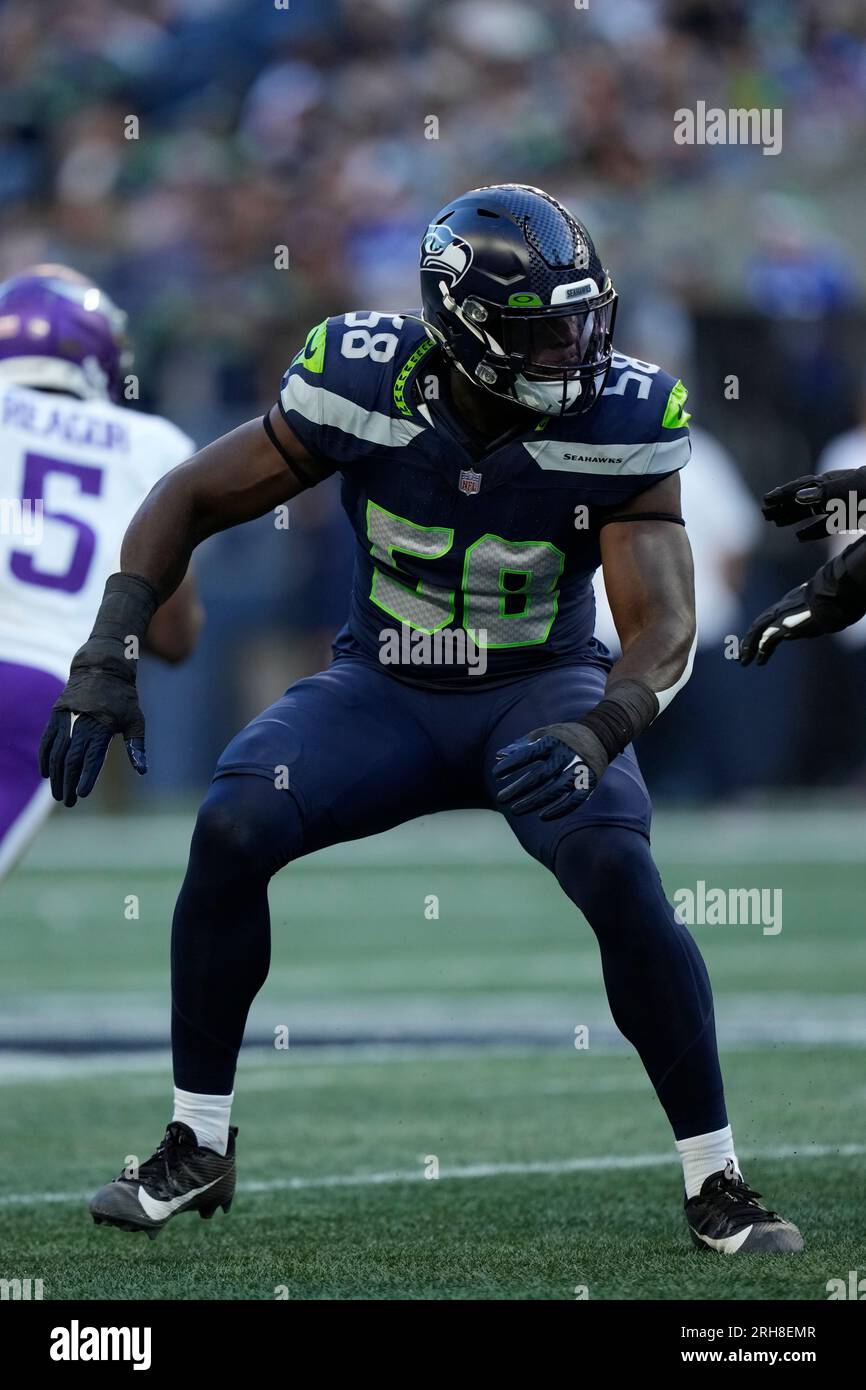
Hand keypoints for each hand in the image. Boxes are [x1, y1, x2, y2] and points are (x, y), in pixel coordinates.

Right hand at [39, 636, 146, 805]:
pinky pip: (47, 741)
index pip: (92, 758)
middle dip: (69, 783)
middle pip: (71, 760)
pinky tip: (46, 774)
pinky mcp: (56, 716)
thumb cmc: (123, 697)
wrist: (101, 668)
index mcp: (101, 726)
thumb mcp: (136, 719)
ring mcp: (65, 719)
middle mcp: (80, 724)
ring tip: (58, 794)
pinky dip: (44, 758)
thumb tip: (143, 770)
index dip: (86, 777)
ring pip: (57, 753)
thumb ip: (136, 746)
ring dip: (56, 776)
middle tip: (69, 802)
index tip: (82, 794)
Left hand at [493, 727, 600, 819]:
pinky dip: (559, 810)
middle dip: (519, 789)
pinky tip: (542, 816)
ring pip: (555, 791)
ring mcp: (579, 771)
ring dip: (534, 802)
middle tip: (501, 799)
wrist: (600, 736)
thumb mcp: (543, 734)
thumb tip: (498, 756)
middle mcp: (566, 756)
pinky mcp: (589, 783)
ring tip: (515, 810)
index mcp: (553, 742)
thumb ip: (521, 745)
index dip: (512, 764)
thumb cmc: (564, 736)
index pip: (530, 753)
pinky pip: (574, 800)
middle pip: (540, 776)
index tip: (496, 774)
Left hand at [740, 551, 865, 665]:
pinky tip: (759, 661)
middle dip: (747, 641)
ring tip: (744, 662)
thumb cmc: (827, 605)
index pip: (766, 620)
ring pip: (757, 633)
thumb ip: (803, 619)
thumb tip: (802, 629)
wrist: (829, 601)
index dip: (757, 632)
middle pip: (757, 626)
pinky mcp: (782, 626)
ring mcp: (779, 618)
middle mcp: (779, 610)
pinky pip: (766, 640)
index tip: (753, 643)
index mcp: (784, 605)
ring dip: (749, 649)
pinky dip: (760, 650)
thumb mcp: (812, 611)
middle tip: (740, 655)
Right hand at [762, 467, 865, 541]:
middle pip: (803, 499)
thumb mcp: (854, 490)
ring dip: (793, 517)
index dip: (785, 494)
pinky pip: (826, 526)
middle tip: (764, 512)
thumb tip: (800, 496)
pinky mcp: (851, 519)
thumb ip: (828, 492)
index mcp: (833, 482)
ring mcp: (843, 506)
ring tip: (775, 523)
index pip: (803, 488)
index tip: (767, 500)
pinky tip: (800, 537)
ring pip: (811, 512)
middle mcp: (835, 493)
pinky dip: (811, 531)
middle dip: (784, 506)